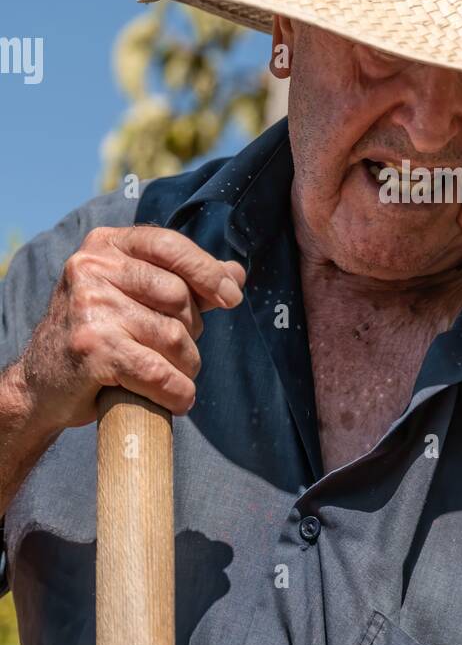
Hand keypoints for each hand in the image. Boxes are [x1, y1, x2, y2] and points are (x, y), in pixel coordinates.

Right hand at [17, 225, 245, 428]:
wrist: (42, 384)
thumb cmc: (99, 334)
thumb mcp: (134, 295)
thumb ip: (184, 280)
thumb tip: (236, 272)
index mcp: (104, 245)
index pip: (169, 246)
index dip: (207, 271)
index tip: (232, 297)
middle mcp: (91, 268)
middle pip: (178, 296)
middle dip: (192, 331)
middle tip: (177, 351)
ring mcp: (89, 307)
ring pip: (173, 337)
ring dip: (185, 366)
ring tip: (172, 375)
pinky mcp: (92, 348)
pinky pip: (157, 372)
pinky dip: (176, 391)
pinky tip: (177, 399)